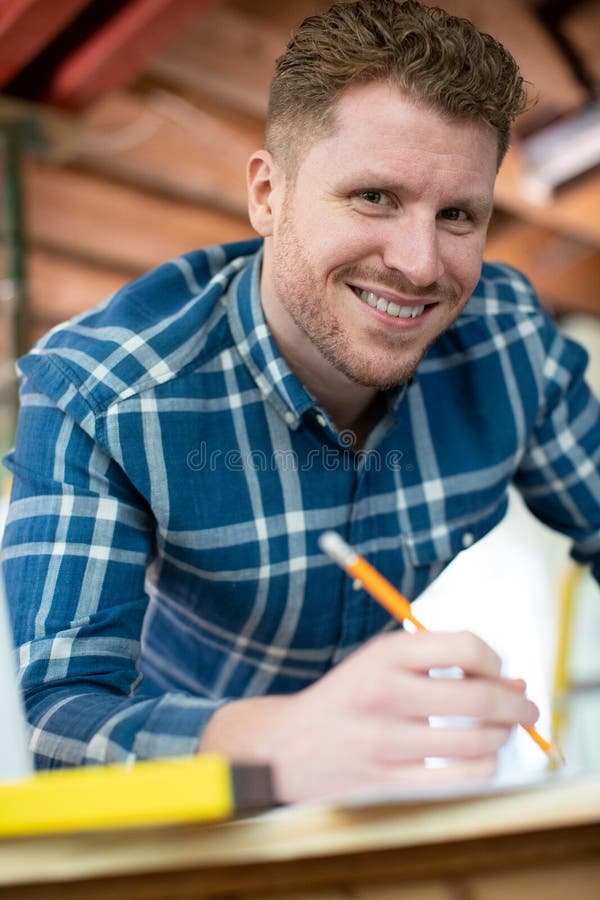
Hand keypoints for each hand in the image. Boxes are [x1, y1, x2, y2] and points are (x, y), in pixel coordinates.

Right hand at [198, 629, 539, 802]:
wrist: (289, 745)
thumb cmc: (349, 698)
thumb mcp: (382, 661)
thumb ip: (441, 663)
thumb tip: (512, 681)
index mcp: (385, 653)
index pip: (465, 647)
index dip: (494, 660)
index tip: (498, 671)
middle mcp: (386, 692)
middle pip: (479, 698)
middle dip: (517, 705)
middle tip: (526, 708)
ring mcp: (386, 740)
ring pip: (477, 742)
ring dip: (502, 737)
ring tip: (499, 733)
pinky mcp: (388, 780)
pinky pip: (460, 778)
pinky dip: (483, 768)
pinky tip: (478, 760)